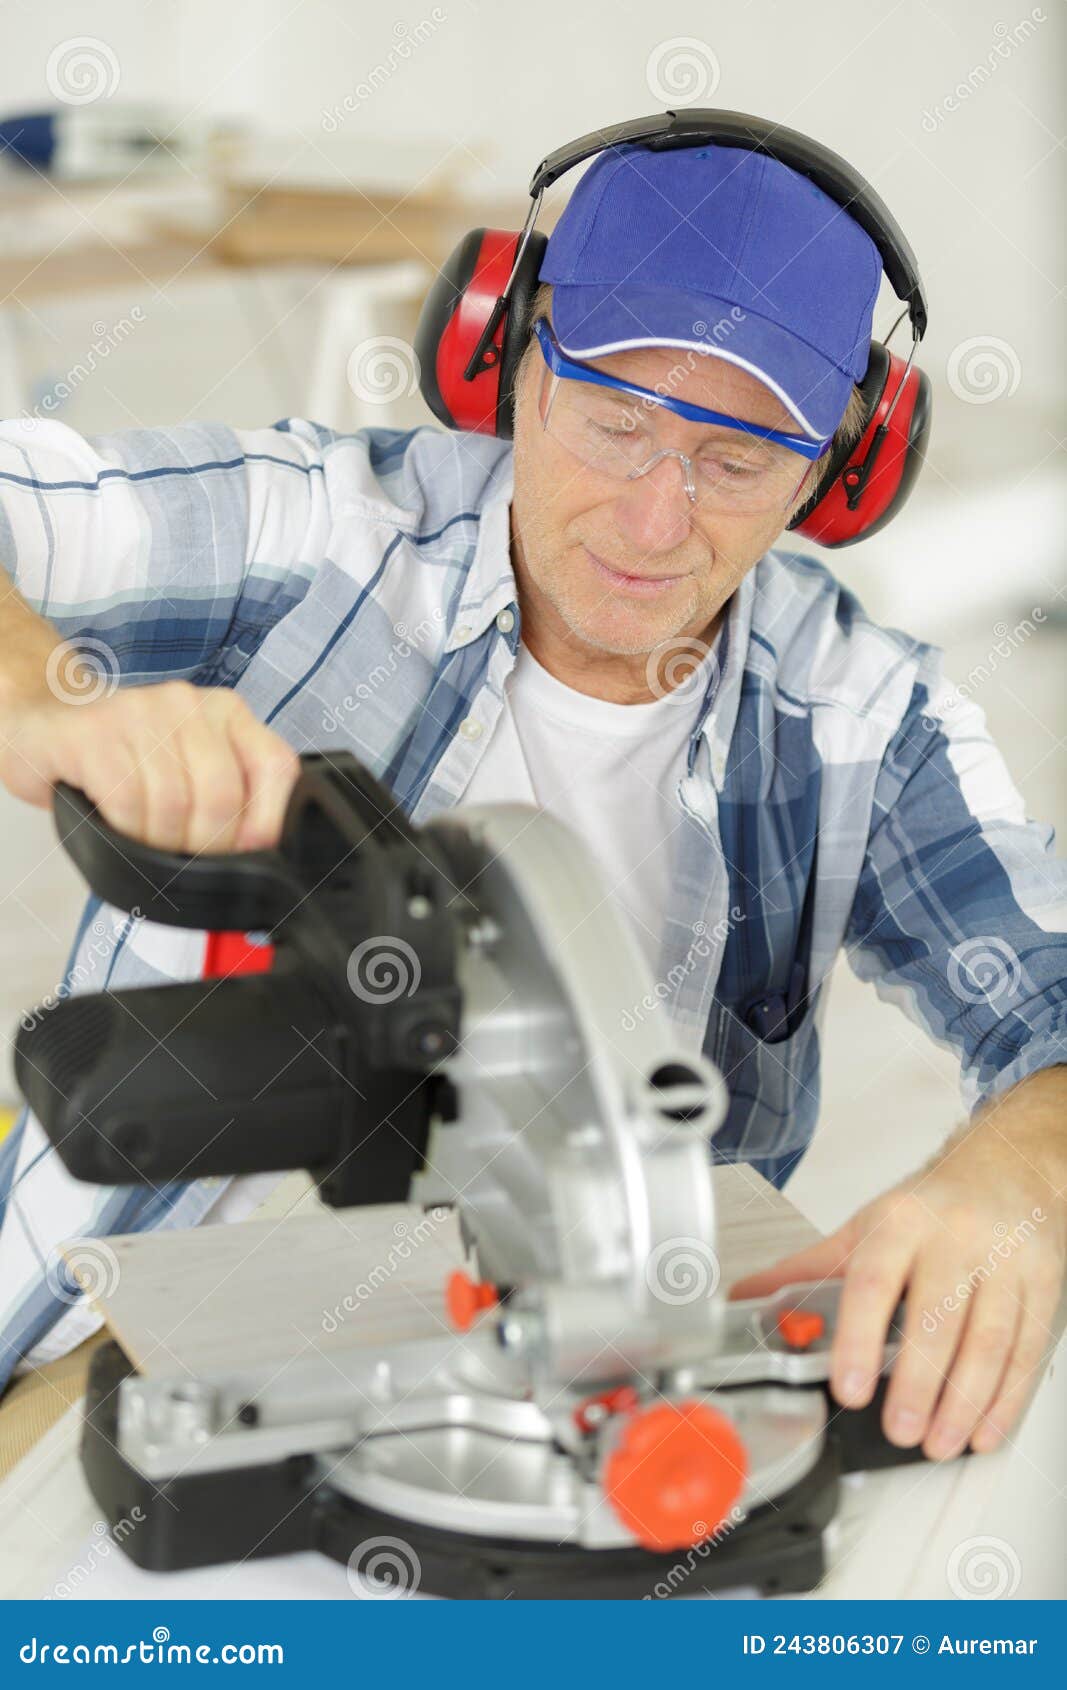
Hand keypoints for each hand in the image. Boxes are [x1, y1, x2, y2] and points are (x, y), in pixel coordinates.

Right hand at [0, 678, 299, 853]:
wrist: (43, 725)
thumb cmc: (125, 758)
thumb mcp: (189, 769)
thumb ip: (232, 794)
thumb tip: (263, 852)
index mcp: (226, 711)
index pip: (276, 766)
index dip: (266, 823)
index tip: (248, 856)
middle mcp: (188, 703)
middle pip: (222, 794)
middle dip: (206, 846)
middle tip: (185, 860)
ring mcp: (139, 712)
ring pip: (174, 803)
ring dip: (161, 844)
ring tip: (146, 843)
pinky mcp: (93, 733)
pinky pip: (129, 801)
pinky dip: (128, 832)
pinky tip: (118, 828)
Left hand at [729, 1123, 1066, 1459]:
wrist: (1008, 1166)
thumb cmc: (931, 1205)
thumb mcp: (866, 1227)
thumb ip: (810, 1270)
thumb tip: (746, 1298)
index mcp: (900, 1222)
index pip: (873, 1282)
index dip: (859, 1338)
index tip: (849, 1387)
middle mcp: (955, 1237)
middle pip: (936, 1318)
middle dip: (917, 1383)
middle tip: (898, 1430)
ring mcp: (1004, 1259)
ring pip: (987, 1339)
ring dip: (964, 1401)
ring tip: (938, 1440)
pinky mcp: (1042, 1281)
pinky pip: (1026, 1347)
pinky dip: (1005, 1396)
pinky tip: (984, 1427)